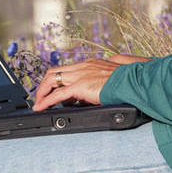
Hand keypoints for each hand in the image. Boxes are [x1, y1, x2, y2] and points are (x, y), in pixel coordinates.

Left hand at [32, 54, 150, 110]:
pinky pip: (57, 94)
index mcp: (90, 64)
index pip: (66, 69)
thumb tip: (102, 86)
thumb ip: (104, 78)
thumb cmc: (128, 81)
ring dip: (41, 92)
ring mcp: (80, 74)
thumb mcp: (113, 77)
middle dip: (43, 85)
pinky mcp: (81, 86)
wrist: (133, 82)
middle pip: (54, 72)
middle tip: (40, 97)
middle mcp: (83, 66)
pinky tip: (41, 108)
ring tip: (38, 104)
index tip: (51, 89)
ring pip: (51, 80)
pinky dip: (46, 101)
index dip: (55, 79)